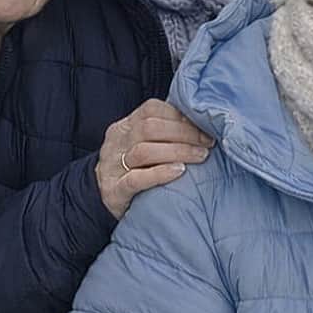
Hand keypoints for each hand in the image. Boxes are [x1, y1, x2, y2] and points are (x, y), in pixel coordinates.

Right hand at [95, 99, 213, 218]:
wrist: (105, 203)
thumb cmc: (137, 170)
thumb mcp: (146, 144)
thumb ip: (165, 132)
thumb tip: (204, 122)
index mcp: (125, 126)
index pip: (151, 110)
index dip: (181, 116)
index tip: (205, 127)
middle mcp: (116, 143)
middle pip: (150, 128)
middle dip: (185, 133)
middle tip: (208, 144)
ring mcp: (112, 167)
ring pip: (144, 151)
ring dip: (178, 151)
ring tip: (201, 156)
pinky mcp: (113, 192)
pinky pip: (135, 179)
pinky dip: (160, 173)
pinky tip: (180, 171)